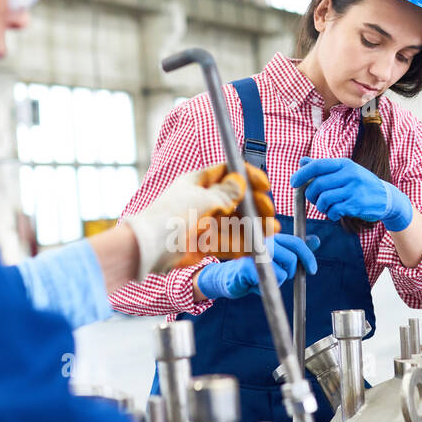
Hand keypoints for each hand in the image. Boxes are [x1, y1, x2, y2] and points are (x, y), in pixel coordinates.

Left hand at [125, 163, 278, 278]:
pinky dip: (242, 245)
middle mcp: (202, 201)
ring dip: (253, 227)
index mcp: (198, 182)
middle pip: (235, 201)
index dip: (247, 178)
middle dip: (254, 206)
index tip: (264, 185)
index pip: (227, 173)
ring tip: (271, 231)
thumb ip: (226, 193)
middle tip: (268, 213)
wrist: (150, 247)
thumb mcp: (203, 199)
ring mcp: (204, 223)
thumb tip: (241, 180)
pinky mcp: (204, 244)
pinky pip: (227, 242)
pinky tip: (257, 248)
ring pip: (234, 223)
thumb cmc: (172, 216)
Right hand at [196, 233, 319, 300]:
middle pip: (292, 259)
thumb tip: (316, 240)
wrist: (229, 279)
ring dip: (277, 282)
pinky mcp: (248, 268)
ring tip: (264, 279)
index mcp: (274, 239)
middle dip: (290, 273)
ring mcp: (256, 254)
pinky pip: (269, 282)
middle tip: (280, 276)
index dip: (308, 256)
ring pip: (282, 273)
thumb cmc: (256, 269)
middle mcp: (265, 242)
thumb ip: (295, 250)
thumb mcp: (278, 258)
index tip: (312, 270)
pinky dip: (265, 288)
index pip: (297, 243)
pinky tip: (255, 284)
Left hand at [290, 157, 412, 230]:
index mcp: (344, 164)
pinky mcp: (357, 205)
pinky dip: (331, 214)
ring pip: (324, 199)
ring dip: (321, 206)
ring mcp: (354, 190)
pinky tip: (336, 212)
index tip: (293, 182)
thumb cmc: (360, 184)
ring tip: (327, 206)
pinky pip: (333, 211)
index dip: (302, 174)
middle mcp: (350, 174)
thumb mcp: (345, 171)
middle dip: (310, 195)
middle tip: (314, 199)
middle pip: (318, 185)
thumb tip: (302, 161)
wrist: (386, 198)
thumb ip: (324, 168)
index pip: (318, 165)